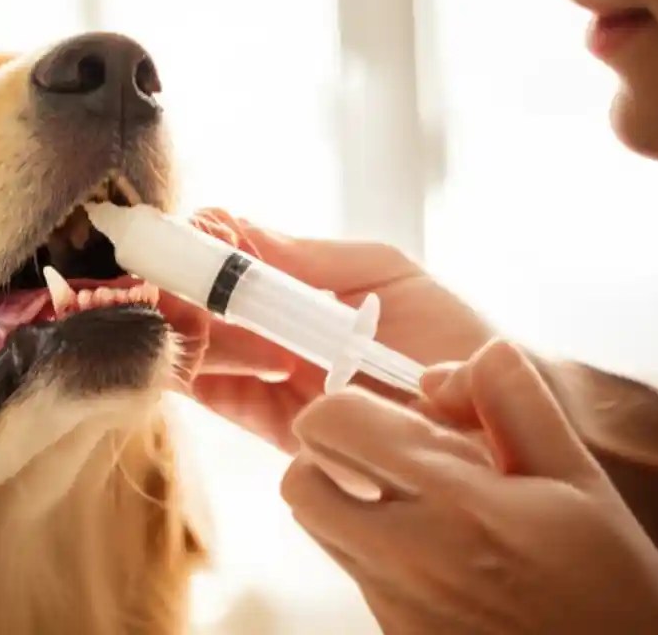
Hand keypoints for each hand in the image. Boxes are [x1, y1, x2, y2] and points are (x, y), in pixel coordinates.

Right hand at [161, 208, 494, 450]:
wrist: (499, 426)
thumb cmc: (457, 339)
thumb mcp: (388, 277)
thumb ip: (314, 257)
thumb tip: (234, 229)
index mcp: (303, 290)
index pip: (232, 258)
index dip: (200, 245)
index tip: (185, 237)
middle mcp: (280, 332)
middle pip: (204, 302)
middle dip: (175, 285)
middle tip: (158, 277)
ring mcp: (273, 380)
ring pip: (199, 346)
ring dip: (175, 324)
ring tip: (167, 309)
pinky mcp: (276, 429)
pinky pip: (217, 395)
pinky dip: (189, 371)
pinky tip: (181, 348)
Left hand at [283, 340, 657, 633]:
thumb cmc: (603, 582)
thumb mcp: (575, 475)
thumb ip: (510, 399)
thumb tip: (440, 370)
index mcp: (453, 502)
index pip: (332, 425)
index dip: (352, 405)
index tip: (397, 417)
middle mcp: (405, 555)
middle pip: (300, 481)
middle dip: (333, 454)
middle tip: (388, 456)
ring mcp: (391, 601)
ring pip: (317, 526)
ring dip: (347, 500)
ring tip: (417, 503)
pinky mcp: (391, 631)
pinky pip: (352, 570)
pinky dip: (373, 547)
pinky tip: (436, 551)